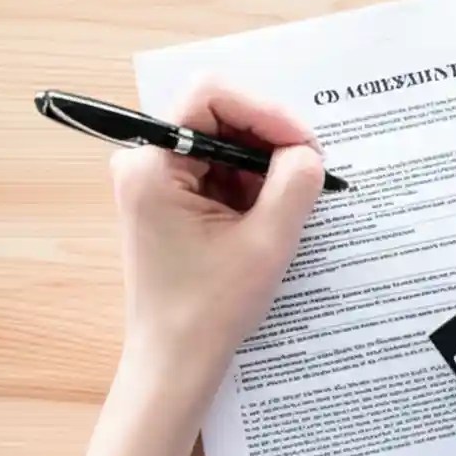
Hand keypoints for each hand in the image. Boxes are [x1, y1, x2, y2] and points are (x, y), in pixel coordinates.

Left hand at [108, 79, 324, 384]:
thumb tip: (308, 152)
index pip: (210, 94)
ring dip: (264, 166)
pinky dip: (252, 185)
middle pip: (219, 114)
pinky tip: (270, 216)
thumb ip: (293, 184)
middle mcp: (146, 162)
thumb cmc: (210, 310)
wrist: (176, 361)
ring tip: (288, 205)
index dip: (266, 110)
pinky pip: (220, 169)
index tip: (304, 145)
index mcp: (153, 166)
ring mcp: (156, 180)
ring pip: (225, 141)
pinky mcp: (171, 199)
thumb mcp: (266, 243)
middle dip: (270, 140)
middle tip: (309, 173)